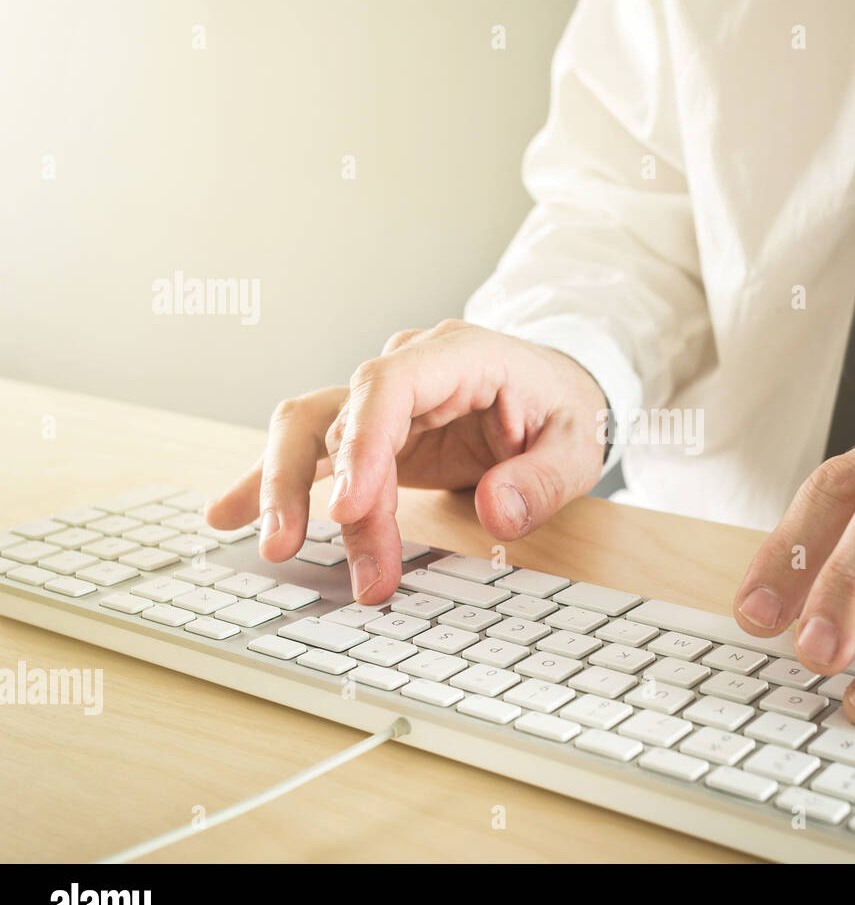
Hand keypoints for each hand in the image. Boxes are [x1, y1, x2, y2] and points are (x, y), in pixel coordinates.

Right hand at [205, 319, 607, 602]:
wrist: (558, 390)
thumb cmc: (565, 412)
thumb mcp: (576, 446)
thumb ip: (541, 480)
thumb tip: (496, 513)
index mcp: (460, 354)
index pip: (390, 386)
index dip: (363, 445)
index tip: (351, 508)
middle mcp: (409, 369)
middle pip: (337, 415)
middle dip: (312, 487)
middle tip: (295, 549)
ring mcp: (383, 399)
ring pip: (310, 432)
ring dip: (284, 491)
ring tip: (270, 547)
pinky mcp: (371, 432)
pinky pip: (311, 450)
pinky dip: (270, 482)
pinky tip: (227, 514)